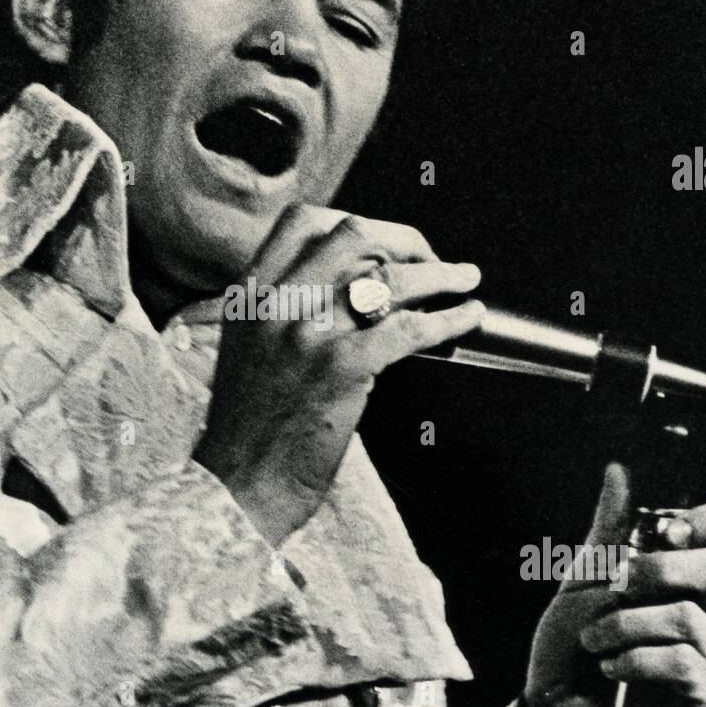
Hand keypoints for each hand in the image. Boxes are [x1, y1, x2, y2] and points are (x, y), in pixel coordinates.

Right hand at [194, 202, 483, 544]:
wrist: (238, 485)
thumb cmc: (250, 429)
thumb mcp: (248, 350)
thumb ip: (284, 311)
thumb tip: (349, 286)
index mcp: (250, 295)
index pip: (302, 223)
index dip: (354, 221)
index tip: (382, 240)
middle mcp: (276, 304)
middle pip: (353, 234)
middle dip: (403, 239)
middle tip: (429, 257)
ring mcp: (308, 334)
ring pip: (389, 277)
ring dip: (439, 273)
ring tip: (464, 278)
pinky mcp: (341, 368)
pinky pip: (410, 327)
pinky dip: (448, 318)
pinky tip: (467, 317)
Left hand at [524, 462, 705, 706]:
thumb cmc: (571, 644)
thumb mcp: (583, 579)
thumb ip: (608, 530)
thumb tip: (619, 470)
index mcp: (682, 574)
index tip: (669, 528)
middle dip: (662, 569)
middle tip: (617, 585)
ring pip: (688, 617)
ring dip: (625, 625)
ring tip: (594, 641)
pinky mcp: (701, 694)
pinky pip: (683, 663)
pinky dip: (635, 659)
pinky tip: (610, 668)